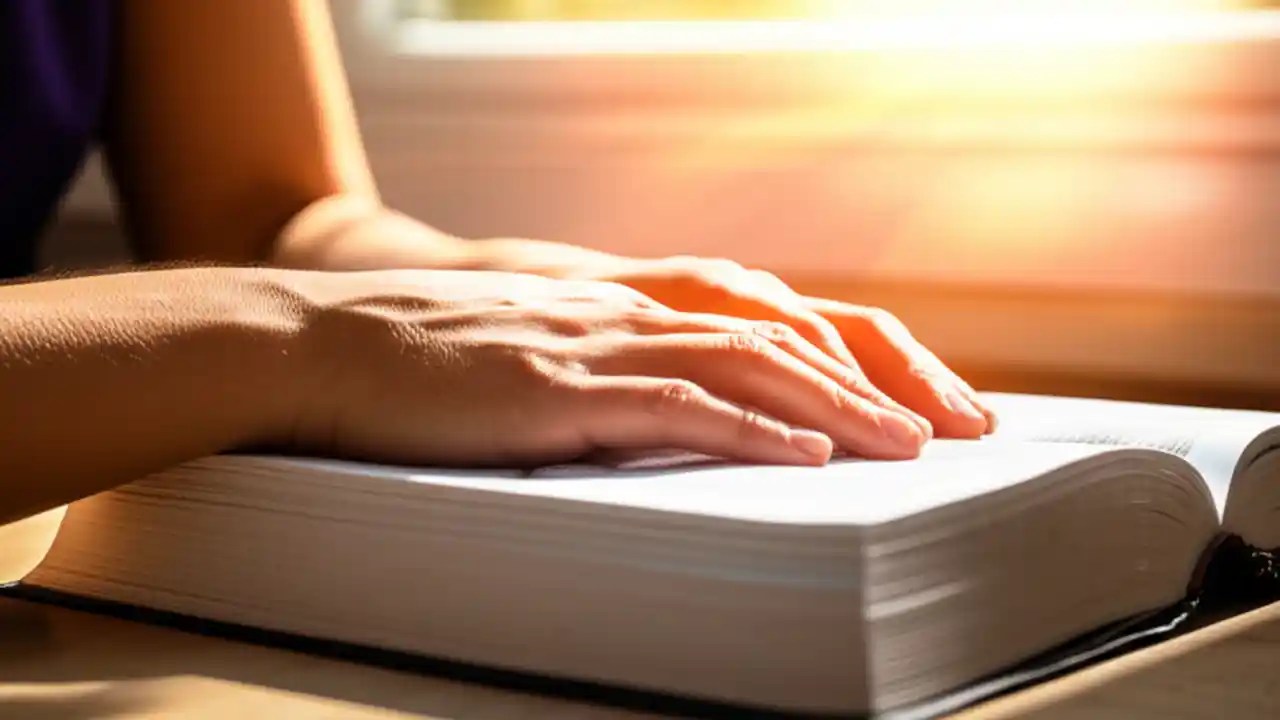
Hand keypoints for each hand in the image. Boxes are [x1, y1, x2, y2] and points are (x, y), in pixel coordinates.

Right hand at [284, 270, 930, 467]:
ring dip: (834, 405)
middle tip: (951, 426)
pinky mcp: (557, 388)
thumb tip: (679, 424)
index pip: (769, 319)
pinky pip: (672, 404)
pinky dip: (746, 427)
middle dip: (877, 381)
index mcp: (627, 306)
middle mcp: (626, 312)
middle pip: (781, 335)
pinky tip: (800, 453)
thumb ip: (608, 380)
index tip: (915, 401)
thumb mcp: (537, 359)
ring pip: (744, 362)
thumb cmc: (424, 366)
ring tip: (903, 445)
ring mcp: (594, 344)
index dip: (853, 356)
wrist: (326, 346)